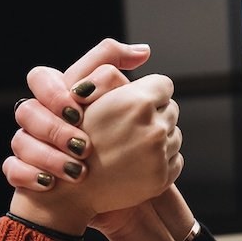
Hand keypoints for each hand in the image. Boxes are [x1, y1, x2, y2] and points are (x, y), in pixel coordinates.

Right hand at [3, 39, 145, 190]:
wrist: (94, 184)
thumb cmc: (107, 133)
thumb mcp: (115, 101)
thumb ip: (121, 75)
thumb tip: (143, 52)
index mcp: (53, 95)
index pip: (40, 78)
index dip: (56, 94)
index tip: (81, 110)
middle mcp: (36, 117)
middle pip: (26, 110)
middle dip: (55, 129)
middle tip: (84, 147)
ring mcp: (25, 144)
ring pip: (19, 142)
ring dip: (48, 156)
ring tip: (77, 171)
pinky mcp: (19, 170)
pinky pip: (11, 169)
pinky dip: (28, 175)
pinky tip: (50, 183)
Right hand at [8, 74, 183, 235]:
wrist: (66, 188)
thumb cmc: (67, 133)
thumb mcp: (79, 88)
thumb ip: (109, 63)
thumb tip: (145, 52)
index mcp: (137, 102)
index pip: (163, 84)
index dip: (146, 91)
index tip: (131, 102)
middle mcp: (154, 128)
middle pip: (171, 109)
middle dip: (153, 114)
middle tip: (128, 125)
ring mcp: (160, 156)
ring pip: (174, 135)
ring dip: (157, 137)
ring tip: (129, 145)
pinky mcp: (162, 178)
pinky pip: (175, 159)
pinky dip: (160, 160)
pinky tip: (135, 163)